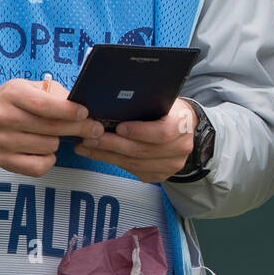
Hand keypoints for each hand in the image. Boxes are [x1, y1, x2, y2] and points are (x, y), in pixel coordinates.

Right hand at [0, 77, 102, 176]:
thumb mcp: (27, 87)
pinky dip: (48, 159)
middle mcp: (4, 118)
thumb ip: (53, 93)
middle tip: (95, 128)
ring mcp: (3, 142)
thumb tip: (80, 107)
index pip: (44, 105)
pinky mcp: (4, 161)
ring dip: (58, 141)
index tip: (85, 112)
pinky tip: (44, 150)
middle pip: (51, 128)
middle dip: (79, 128)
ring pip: (49, 146)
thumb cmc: (10, 102)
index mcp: (12, 94)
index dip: (68, 110)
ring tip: (52, 135)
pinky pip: (40, 166)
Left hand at [75, 97, 196, 183]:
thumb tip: (113, 100)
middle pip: (143, 150)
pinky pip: (134, 171)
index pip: (162, 133)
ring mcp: (171, 165)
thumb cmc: (169, 110)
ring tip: (88, 146)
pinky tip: (99, 153)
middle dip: (113, 144)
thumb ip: (145, 103)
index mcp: (183, 125)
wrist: (185, 128)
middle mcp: (180, 148)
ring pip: (135, 164)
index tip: (119, 127)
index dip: (139, 132)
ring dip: (108, 155)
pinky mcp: (160, 174)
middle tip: (91, 137)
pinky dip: (114, 162)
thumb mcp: (163, 100)